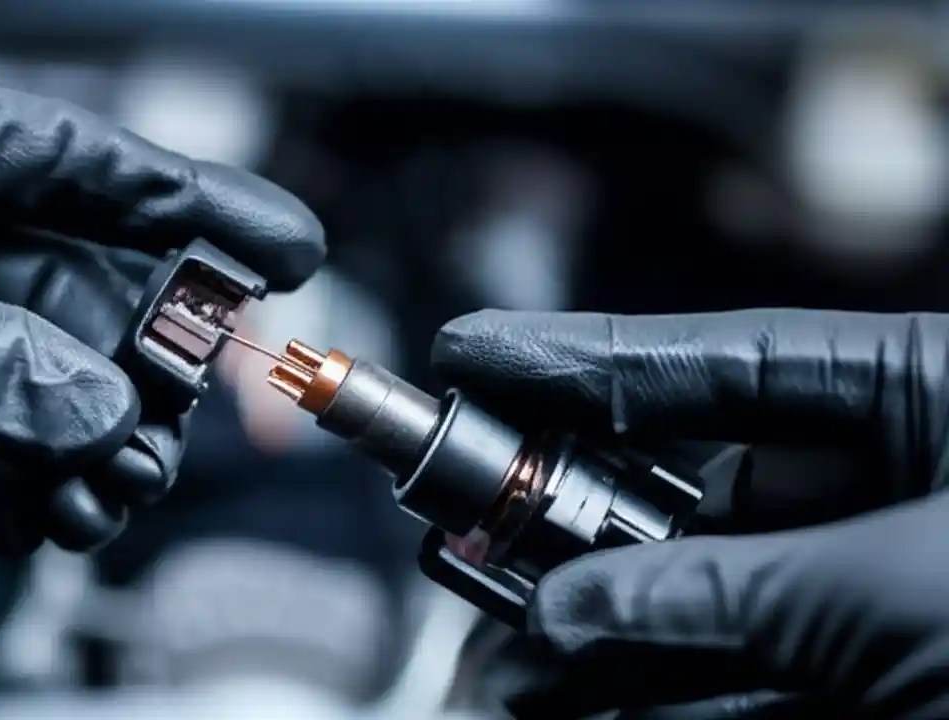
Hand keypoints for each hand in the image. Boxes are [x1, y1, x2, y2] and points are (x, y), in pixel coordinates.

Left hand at [0, 40, 323, 551]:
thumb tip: (97, 408)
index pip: (92, 162)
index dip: (201, 208)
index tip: (288, 249)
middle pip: (76, 287)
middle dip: (136, 362)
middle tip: (180, 427)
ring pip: (28, 376)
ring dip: (76, 442)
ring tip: (104, 497)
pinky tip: (27, 513)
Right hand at [433, 309, 948, 717]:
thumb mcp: (883, 589)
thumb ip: (713, 589)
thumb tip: (569, 605)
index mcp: (935, 400)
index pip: (731, 360)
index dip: (588, 358)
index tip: (476, 354)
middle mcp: (904, 485)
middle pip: (703, 494)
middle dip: (582, 532)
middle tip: (481, 533)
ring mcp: (887, 584)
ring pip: (715, 599)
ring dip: (607, 638)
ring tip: (514, 669)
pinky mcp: (872, 668)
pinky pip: (755, 674)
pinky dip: (674, 694)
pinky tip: (592, 703)